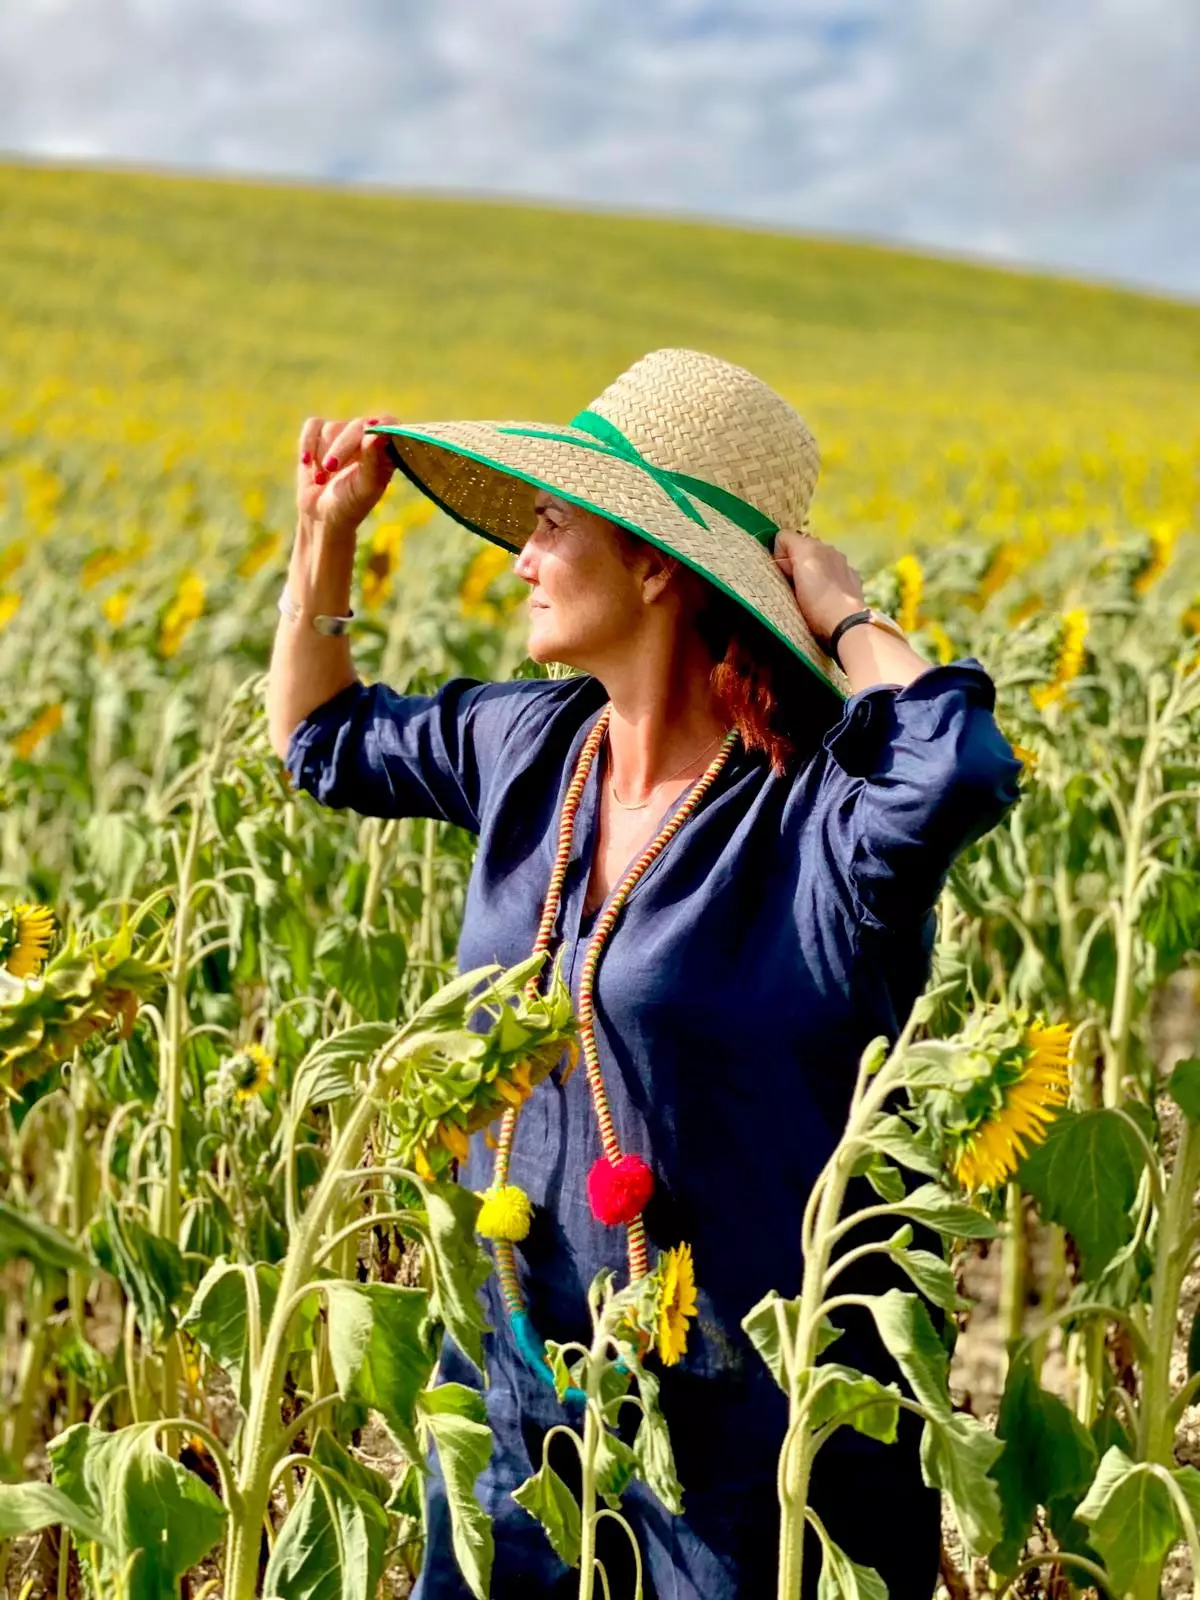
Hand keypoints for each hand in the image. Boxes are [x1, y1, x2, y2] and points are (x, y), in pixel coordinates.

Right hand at [296, 414, 398, 539]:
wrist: (321, 516)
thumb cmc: (349, 506)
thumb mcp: (363, 489)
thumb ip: (372, 462)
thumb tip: (376, 434)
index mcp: (385, 452)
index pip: (389, 425)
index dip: (381, 426)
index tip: (370, 433)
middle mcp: (366, 440)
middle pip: (357, 426)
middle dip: (342, 446)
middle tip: (331, 467)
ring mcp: (343, 435)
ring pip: (332, 427)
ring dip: (323, 454)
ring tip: (321, 479)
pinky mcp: (320, 435)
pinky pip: (313, 426)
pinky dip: (307, 443)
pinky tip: (306, 462)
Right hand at [773, 530, 864, 639]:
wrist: (846, 624)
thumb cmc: (816, 599)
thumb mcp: (801, 564)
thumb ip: (790, 544)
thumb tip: (785, 547)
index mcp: (813, 545)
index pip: (786, 538)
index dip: (780, 556)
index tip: (784, 575)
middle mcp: (830, 550)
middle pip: (803, 550)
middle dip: (797, 563)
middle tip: (795, 587)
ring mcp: (844, 565)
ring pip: (820, 562)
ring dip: (813, 572)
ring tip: (811, 594)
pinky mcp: (853, 582)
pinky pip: (835, 574)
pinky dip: (829, 581)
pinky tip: (828, 596)